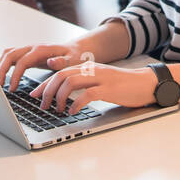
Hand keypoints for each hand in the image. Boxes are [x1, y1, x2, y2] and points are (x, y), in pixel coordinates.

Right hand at [0, 42, 82, 92]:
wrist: (75, 49)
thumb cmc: (74, 56)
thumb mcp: (72, 60)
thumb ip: (62, 62)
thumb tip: (51, 62)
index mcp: (41, 50)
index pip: (22, 62)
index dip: (15, 75)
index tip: (12, 89)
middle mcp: (32, 47)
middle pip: (10, 55)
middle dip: (1, 70)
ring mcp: (28, 49)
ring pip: (8, 54)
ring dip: (0, 66)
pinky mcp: (27, 53)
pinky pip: (11, 56)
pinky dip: (4, 64)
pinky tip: (3, 76)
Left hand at [31, 62, 157, 114]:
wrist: (146, 84)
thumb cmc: (122, 86)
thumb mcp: (99, 81)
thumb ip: (83, 84)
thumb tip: (63, 97)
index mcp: (87, 67)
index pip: (59, 72)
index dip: (44, 84)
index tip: (34, 95)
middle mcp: (91, 69)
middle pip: (61, 76)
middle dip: (47, 91)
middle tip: (41, 105)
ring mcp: (100, 78)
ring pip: (70, 82)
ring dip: (59, 98)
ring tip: (57, 110)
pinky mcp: (109, 88)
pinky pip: (87, 94)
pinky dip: (76, 103)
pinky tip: (72, 111)